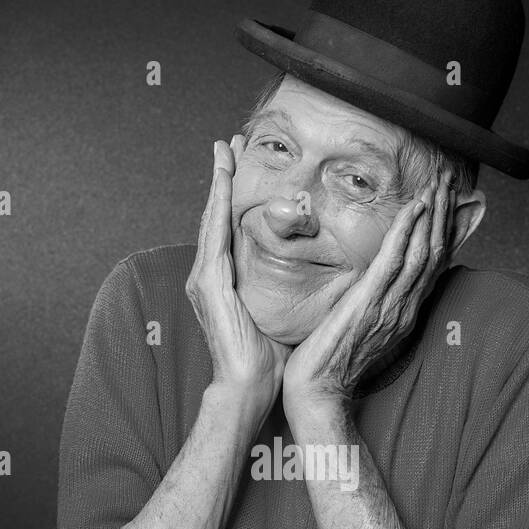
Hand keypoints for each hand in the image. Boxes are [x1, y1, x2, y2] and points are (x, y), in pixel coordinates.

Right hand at [186, 136, 290, 411]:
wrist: (249, 386)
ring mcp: (204, 278)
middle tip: (228, 141)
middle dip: (222, 177)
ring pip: (212, 218)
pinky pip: (213, 235)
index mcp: (225, 280)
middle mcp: (209, 275)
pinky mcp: (208, 284)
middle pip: (216, 215)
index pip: (230, 227)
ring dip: (217, 182)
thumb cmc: (269, 357)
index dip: (234, 195)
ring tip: (223, 149)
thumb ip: (290, 287)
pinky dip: (216, 205)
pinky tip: (222, 181)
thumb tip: (323, 269)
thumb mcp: (282, 310)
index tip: (243, 163)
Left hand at [283, 172, 454, 409]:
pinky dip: (407, 232)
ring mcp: (390, 307)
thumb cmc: (329, 365)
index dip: (443, 230)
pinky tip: (415, 207)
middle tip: (450, 179)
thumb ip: (371, 303)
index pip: (432, 265)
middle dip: (444, 213)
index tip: (446, 200)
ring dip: (433, 214)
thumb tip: (370, 280)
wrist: (317, 394)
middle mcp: (404, 309)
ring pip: (422, 253)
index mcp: (403, 314)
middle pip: (435, 253)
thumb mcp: (358, 328)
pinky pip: (394, 262)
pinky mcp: (369, 305)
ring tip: (439, 183)